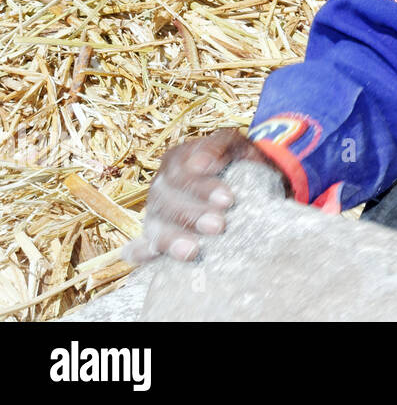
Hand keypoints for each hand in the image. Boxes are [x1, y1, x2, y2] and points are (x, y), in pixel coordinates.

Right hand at [121, 128, 288, 264]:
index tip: (227, 199)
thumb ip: (219, 147)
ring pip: (155, 226)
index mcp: (177, 162)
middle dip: (192, 215)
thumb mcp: (234, 146)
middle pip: (167, 202)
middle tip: (218, 226)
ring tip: (192, 251)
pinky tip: (150, 259)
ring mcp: (156, 213)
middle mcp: (161, 187)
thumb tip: (203, 164)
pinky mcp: (155, 237)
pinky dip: (143, 253)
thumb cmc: (239, 163)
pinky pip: (141, 248)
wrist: (247, 185)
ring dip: (172, 238)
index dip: (202, 188)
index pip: (181, 174)